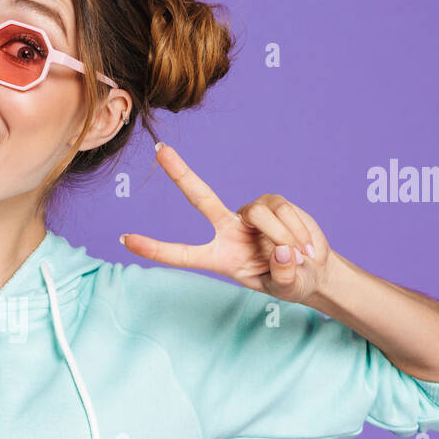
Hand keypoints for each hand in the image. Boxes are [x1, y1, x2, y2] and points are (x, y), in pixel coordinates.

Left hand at [121, 143, 334, 303]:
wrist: (314, 270)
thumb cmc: (291, 281)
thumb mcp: (287, 288)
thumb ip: (283, 275)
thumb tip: (282, 249)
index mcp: (219, 257)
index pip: (182, 254)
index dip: (154, 249)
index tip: (124, 239)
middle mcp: (228, 230)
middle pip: (201, 197)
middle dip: (180, 173)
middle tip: (159, 150)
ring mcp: (249, 214)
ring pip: (259, 215)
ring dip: (283, 237)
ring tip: (299, 257)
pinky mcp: (271, 202)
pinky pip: (281, 210)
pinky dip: (297, 230)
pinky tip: (306, 246)